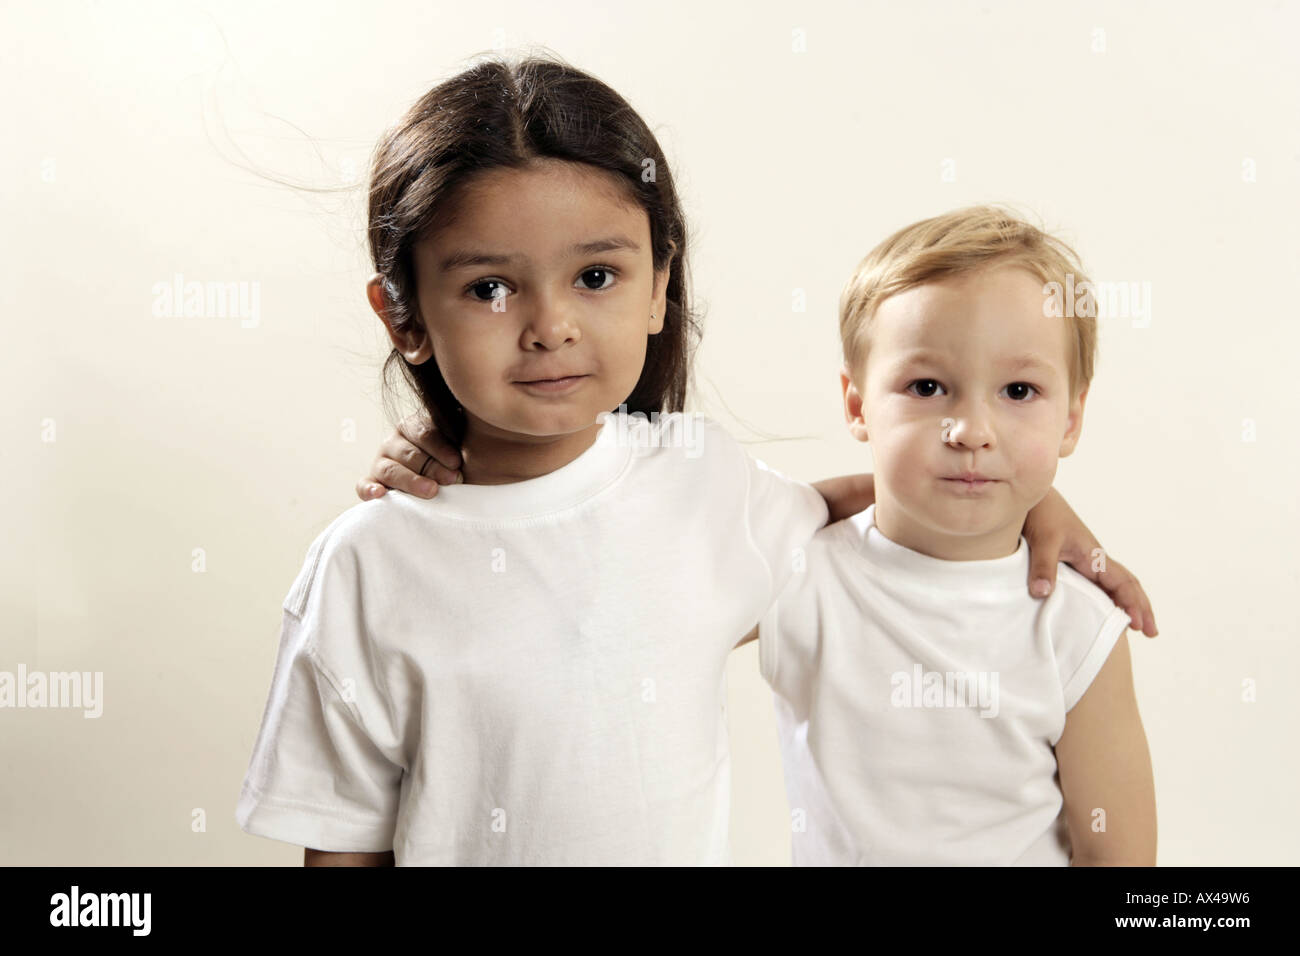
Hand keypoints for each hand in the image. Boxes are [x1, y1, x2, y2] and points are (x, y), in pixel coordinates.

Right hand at [355, 414, 462, 499]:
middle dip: (433, 468)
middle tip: (453, 480)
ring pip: (390, 470)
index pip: (424, 433)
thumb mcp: (457, 446)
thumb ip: (462, 442)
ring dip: (411, 481)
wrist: (438, 481)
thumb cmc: (452, 462)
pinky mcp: (371, 482)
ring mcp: (380, 462)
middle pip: (410, 454)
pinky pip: (364, 485)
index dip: (441, 448)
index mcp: (413, 426)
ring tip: (431, 491)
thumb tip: (473, 440)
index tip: (458, 462)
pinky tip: (380, 494)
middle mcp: (394, 442)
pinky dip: (370, 490)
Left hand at [1022, 488, 1157, 636]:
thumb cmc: (1042, 514)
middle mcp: (1095, 559)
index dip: (1132, 603)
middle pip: (1127, 585)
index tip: (1139, 625)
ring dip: (1127, 604)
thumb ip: (1044, 566)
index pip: (1122, 582)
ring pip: (1114, 585)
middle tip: (1151, 632)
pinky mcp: (1072, 561)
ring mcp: (1086, 560)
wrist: (1033, 496)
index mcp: (1094, 555)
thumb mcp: (1043, 541)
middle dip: (1141, 607)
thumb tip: (1042, 593)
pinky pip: (1096, 583)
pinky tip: (1103, 611)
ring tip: (1135, 625)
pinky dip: (1107, 598)